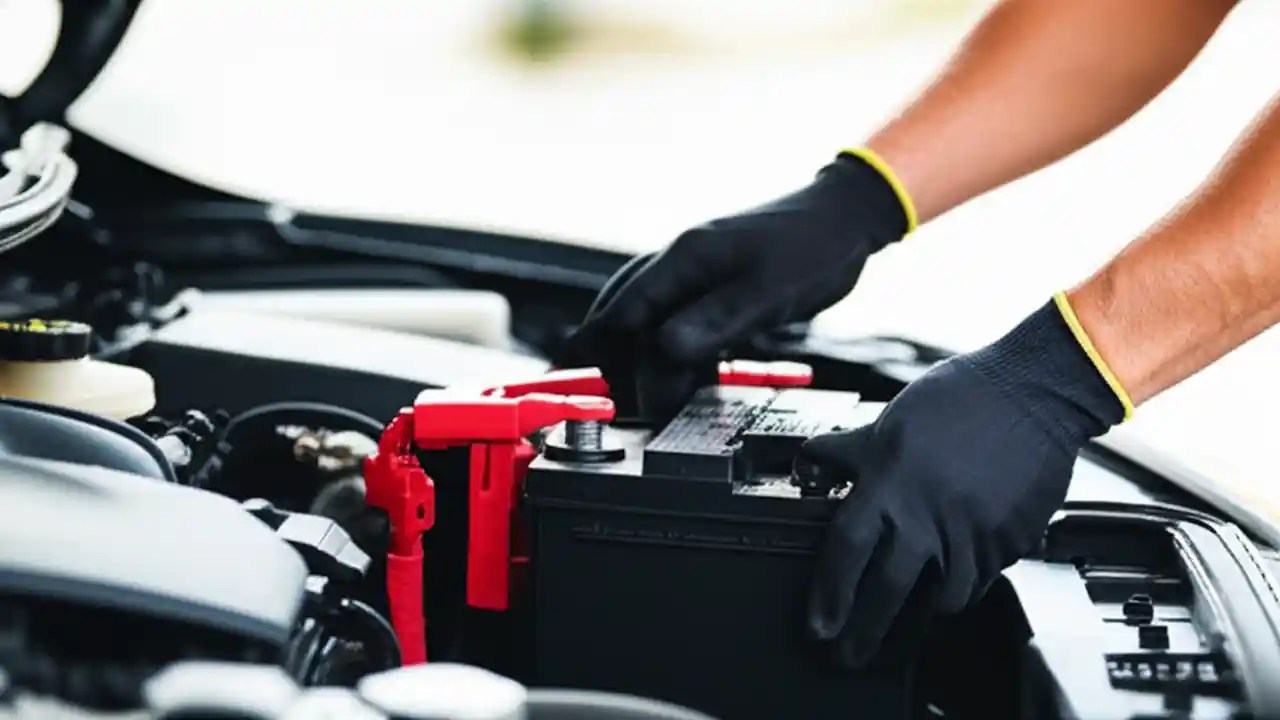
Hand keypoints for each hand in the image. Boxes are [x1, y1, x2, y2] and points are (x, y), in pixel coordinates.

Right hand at [563, 151, 913, 370]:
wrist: (846, 217)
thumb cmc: (812, 248)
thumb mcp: (766, 291)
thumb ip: (714, 321)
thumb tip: (663, 350)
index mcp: (682, 260)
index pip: (624, 312)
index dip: (599, 350)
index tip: (583, 384)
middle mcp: (679, 265)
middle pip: (623, 315)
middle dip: (607, 356)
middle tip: (603, 398)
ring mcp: (695, 275)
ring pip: (647, 320)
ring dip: (637, 357)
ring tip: (633, 397)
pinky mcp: (715, 288)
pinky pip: (677, 322)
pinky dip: (670, 351)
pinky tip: (674, 376)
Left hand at [801, 298, 1125, 668]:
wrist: (1033, 391)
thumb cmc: (959, 398)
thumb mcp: (888, 421)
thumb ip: (849, 455)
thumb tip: (809, 469)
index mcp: (890, 478)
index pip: (847, 546)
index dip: (829, 592)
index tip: (819, 625)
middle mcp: (928, 511)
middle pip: (887, 588)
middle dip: (864, 633)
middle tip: (848, 656)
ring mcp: (972, 530)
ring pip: (940, 598)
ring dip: (916, 620)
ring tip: (898, 631)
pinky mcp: (1009, 540)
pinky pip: (981, 580)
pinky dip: (960, 590)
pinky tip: (947, 590)